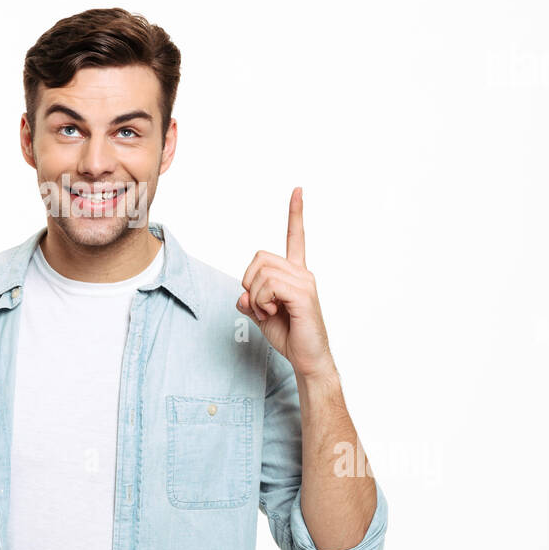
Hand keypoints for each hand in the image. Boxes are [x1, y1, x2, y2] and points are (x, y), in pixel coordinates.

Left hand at [236, 187, 334, 378]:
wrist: (307, 359)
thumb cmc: (290, 336)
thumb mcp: (261, 316)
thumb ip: (250, 301)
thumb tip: (241, 295)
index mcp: (295, 274)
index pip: (295, 237)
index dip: (295, 214)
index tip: (298, 190)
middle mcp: (302, 273)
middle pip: (260, 257)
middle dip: (249, 283)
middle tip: (261, 306)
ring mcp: (304, 282)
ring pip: (261, 274)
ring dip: (256, 297)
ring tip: (269, 313)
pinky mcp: (303, 294)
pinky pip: (269, 286)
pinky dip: (262, 302)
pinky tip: (274, 313)